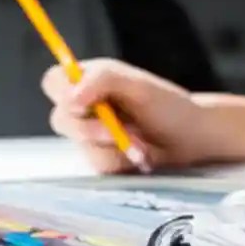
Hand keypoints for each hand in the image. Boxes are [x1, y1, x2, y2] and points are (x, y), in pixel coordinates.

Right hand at [42, 59, 221, 173]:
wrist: (191, 139)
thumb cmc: (168, 106)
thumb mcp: (139, 85)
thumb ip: (104, 80)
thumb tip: (72, 98)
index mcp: (90, 81)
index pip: (53, 81)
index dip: (61, 93)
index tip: (84, 105)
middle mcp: (85, 108)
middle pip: (60, 119)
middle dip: (92, 129)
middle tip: (116, 132)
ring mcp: (91, 136)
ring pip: (81, 146)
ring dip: (114, 146)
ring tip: (141, 144)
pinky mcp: (101, 160)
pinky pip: (98, 165)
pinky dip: (120, 161)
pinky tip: (140, 156)